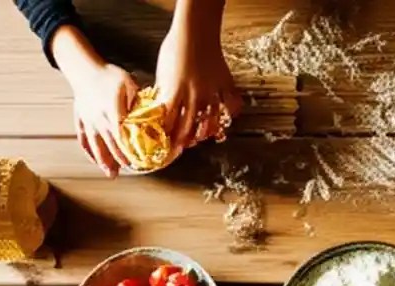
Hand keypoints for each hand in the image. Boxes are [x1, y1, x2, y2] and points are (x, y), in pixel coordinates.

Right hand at [67, 63, 138, 177]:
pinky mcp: (81, 120)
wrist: (83, 68)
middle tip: (132, 170)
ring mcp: (88, 121)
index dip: (129, 149)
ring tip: (111, 174)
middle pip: (111, 143)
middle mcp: (99, 119)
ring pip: (96, 144)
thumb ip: (138, 101)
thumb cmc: (109, 75)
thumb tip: (150, 117)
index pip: (122, 135)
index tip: (138, 159)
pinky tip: (95, 161)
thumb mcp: (128, 83)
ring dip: (103, 161)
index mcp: (112, 110)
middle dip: (121, 159)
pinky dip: (89, 151)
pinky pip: (83, 138)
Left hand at [154, 17, 242, 150]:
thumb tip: (162, 107)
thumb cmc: (175, 47)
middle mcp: (195, 96)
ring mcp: (213, 92)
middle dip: (184, 139)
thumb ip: (164, 91)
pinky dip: (230, 114)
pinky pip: (232, 105)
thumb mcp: (162, 71)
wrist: (196, 32)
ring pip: (211, 121)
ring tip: (202, 137)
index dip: (166, 134)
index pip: (169, 120)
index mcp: (175, 91)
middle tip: (182, 145)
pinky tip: (226, 119)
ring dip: (206, 132)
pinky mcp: (226, 86)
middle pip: (189, 126)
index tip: (164, 141)